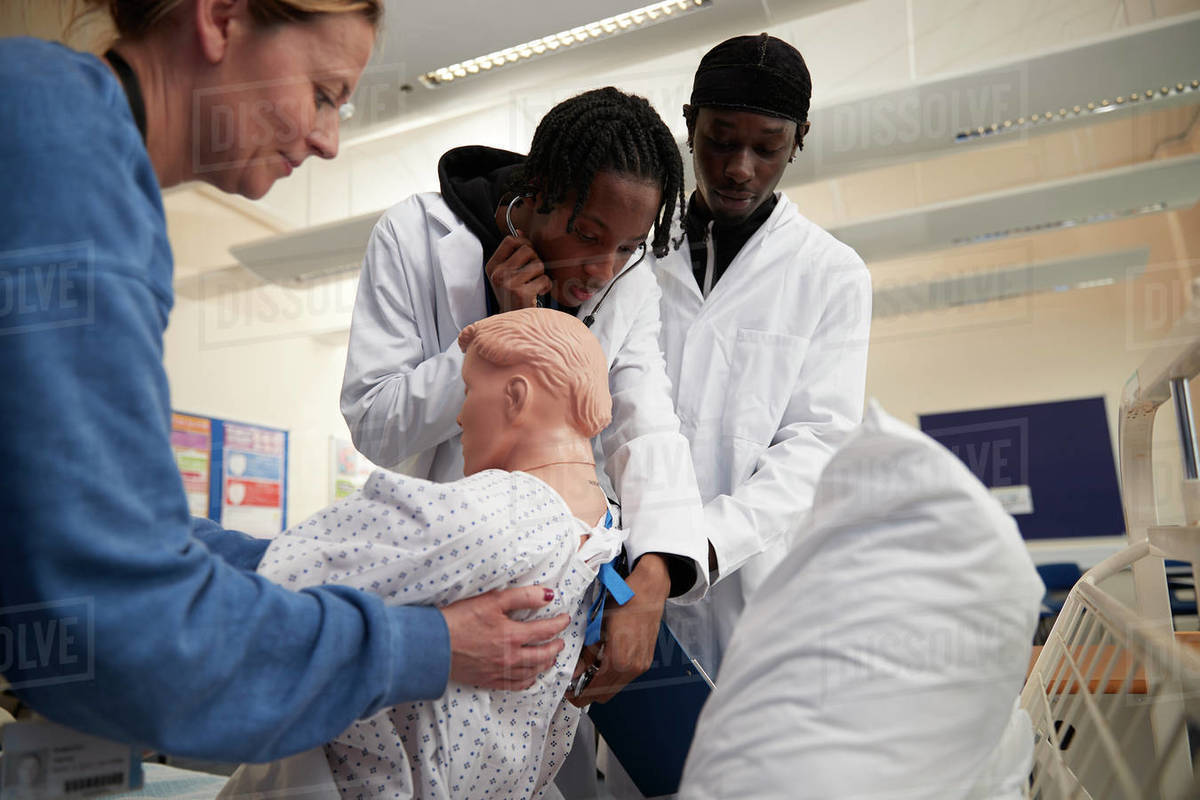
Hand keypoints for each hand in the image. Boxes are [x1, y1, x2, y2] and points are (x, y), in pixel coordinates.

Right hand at [441, 585, 569, 689]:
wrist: (433, 645)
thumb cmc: (459, 619)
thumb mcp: (492, 600)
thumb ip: (522, 597)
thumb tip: (548, 595)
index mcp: (513, 636)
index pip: (545, 630)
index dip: (559, 624)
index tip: (565, 618)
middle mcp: (511, 657)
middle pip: (543, 655)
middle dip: (555, 647)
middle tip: (560, 640)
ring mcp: (500, 672)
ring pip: (532, 672)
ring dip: (545, 664)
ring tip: (551, 657)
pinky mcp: (488, 681)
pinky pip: (516, 685)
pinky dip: (528, 681)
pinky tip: (531, 677)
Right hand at [485, 232, 549, 311]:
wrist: (512, 322)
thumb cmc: (512, 297)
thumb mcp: (505, 274)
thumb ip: (512, 253)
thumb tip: (520, 230)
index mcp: (492, 266)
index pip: (510, 240)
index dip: (524, 243)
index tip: (528, 253)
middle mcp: (498, 273)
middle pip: (527, 249)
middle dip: (535, 259)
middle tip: (532, 274)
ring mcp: (508, 283)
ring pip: (538, 264)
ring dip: (541, 274)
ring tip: (534, 285)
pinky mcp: (522, 293)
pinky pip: (544, 279)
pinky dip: (546, 286)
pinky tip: (538, 293)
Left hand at [567, 553, 669, 706]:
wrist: (648, 591)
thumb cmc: (623, 602)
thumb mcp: (598, 626)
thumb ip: (586, 654)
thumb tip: (574, 671)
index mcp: (618, 660)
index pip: (593, 691)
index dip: (577, 694)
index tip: (567, 689)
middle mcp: (632, 668)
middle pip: (603, 695)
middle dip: (586, 692)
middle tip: (574, 682)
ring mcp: (641, 666)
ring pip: (614, 688)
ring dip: (599, 684)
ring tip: (587, 670)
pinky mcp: (645, 661)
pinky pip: (625, 678)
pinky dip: (612, 676)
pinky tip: (603, 662)